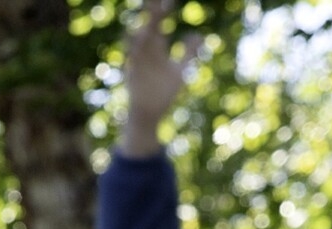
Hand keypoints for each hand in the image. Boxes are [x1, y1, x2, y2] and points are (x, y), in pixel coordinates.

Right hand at [120, 0, 200, 157]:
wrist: (150, 115)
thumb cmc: (163, 93)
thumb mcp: (179, 70)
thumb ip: (188, 53)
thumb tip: (199, 35)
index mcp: (157, 49)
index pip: (159, 25)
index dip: (163, 12)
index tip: (169, 1)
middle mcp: (147, 52)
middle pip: (149, 27)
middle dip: (152, 13)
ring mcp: (140, 62)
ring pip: (139, 39)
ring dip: (144, 26)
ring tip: (151, 14)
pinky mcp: (134, 73)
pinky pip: (132, 57)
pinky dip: (134, 47)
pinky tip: (139, 36)